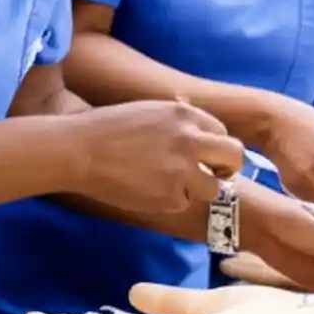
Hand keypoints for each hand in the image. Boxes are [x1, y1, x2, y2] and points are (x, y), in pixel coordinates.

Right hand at [66, 101, 243, 213]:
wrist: (78, 150)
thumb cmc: (107, 128)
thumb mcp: (150, 109)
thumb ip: (179, 119)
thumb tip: (197, 124)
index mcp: (186, 114)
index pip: (222, 132)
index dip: (215, 147)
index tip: (207, 157)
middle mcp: (190, 139)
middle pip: (235, 156)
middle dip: (228, 168)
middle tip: (215, 175)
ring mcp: (182, 169)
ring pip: (213, 187)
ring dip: (199, 189)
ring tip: (173, 186)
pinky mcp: (169, 196)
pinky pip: (184, 203)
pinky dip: (171, 201)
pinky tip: (148, 190)